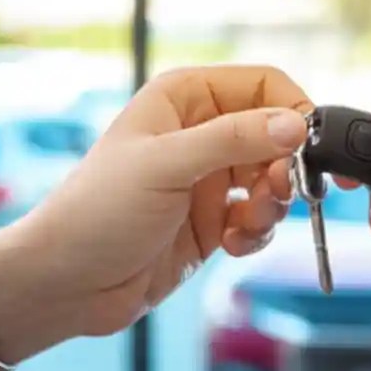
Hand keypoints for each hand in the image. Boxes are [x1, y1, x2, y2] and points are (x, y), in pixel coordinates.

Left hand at [0, 65, 312, 370]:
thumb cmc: (96, 213)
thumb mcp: (167, 165)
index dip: (292, 111)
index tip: (305, 148)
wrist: (64, 285)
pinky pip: (260, 218)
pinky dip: (256, 233)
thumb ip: (234, 140)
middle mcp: (202, 132)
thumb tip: (296, 126)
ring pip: (274, 180)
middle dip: (284, 168)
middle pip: (277, 136)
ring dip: (272, 205)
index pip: (263, 85)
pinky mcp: (214, 221)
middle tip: (275, 194)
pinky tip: (230, 245)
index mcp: (185, 98)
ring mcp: (209, 178)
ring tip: (244, 225)